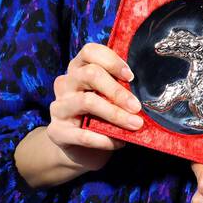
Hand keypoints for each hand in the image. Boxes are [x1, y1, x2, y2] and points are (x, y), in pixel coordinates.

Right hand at [46, 42, 143, 174]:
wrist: (79, 150)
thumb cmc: (100, 117)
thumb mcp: (108, 98)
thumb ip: (119, 88)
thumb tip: (145, 89)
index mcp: (79, 69)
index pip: (89, 52)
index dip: (111, 61)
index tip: (130, 76)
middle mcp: (65, 84)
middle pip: (90, 74)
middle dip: (117, 91)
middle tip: (137, 107)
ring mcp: (59, 107)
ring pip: (88, 102)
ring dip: (115, 114)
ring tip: (135, 125)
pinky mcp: (57, 131)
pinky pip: (83, 134)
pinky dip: (105, 139)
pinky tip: (119, 142)